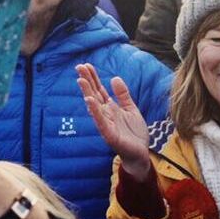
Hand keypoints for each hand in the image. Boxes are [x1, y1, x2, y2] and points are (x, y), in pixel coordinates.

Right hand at [77, 63, 153, 181]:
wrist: (141, 153)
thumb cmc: (134, 133)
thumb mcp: (131, 109)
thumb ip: (123, 95)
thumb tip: (114, 77)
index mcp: (110, 108)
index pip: (99, 90)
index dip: (93, 78)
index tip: (86, 65)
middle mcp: (105, 115)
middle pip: (94, 95)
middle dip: (87, 81)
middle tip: (79, 67)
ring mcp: (106, 124)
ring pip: (94, 107)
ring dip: (87, 93)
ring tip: (81, 80)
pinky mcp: (110, 135)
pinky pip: (101, 122)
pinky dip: (95, 112)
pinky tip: (90, 101)